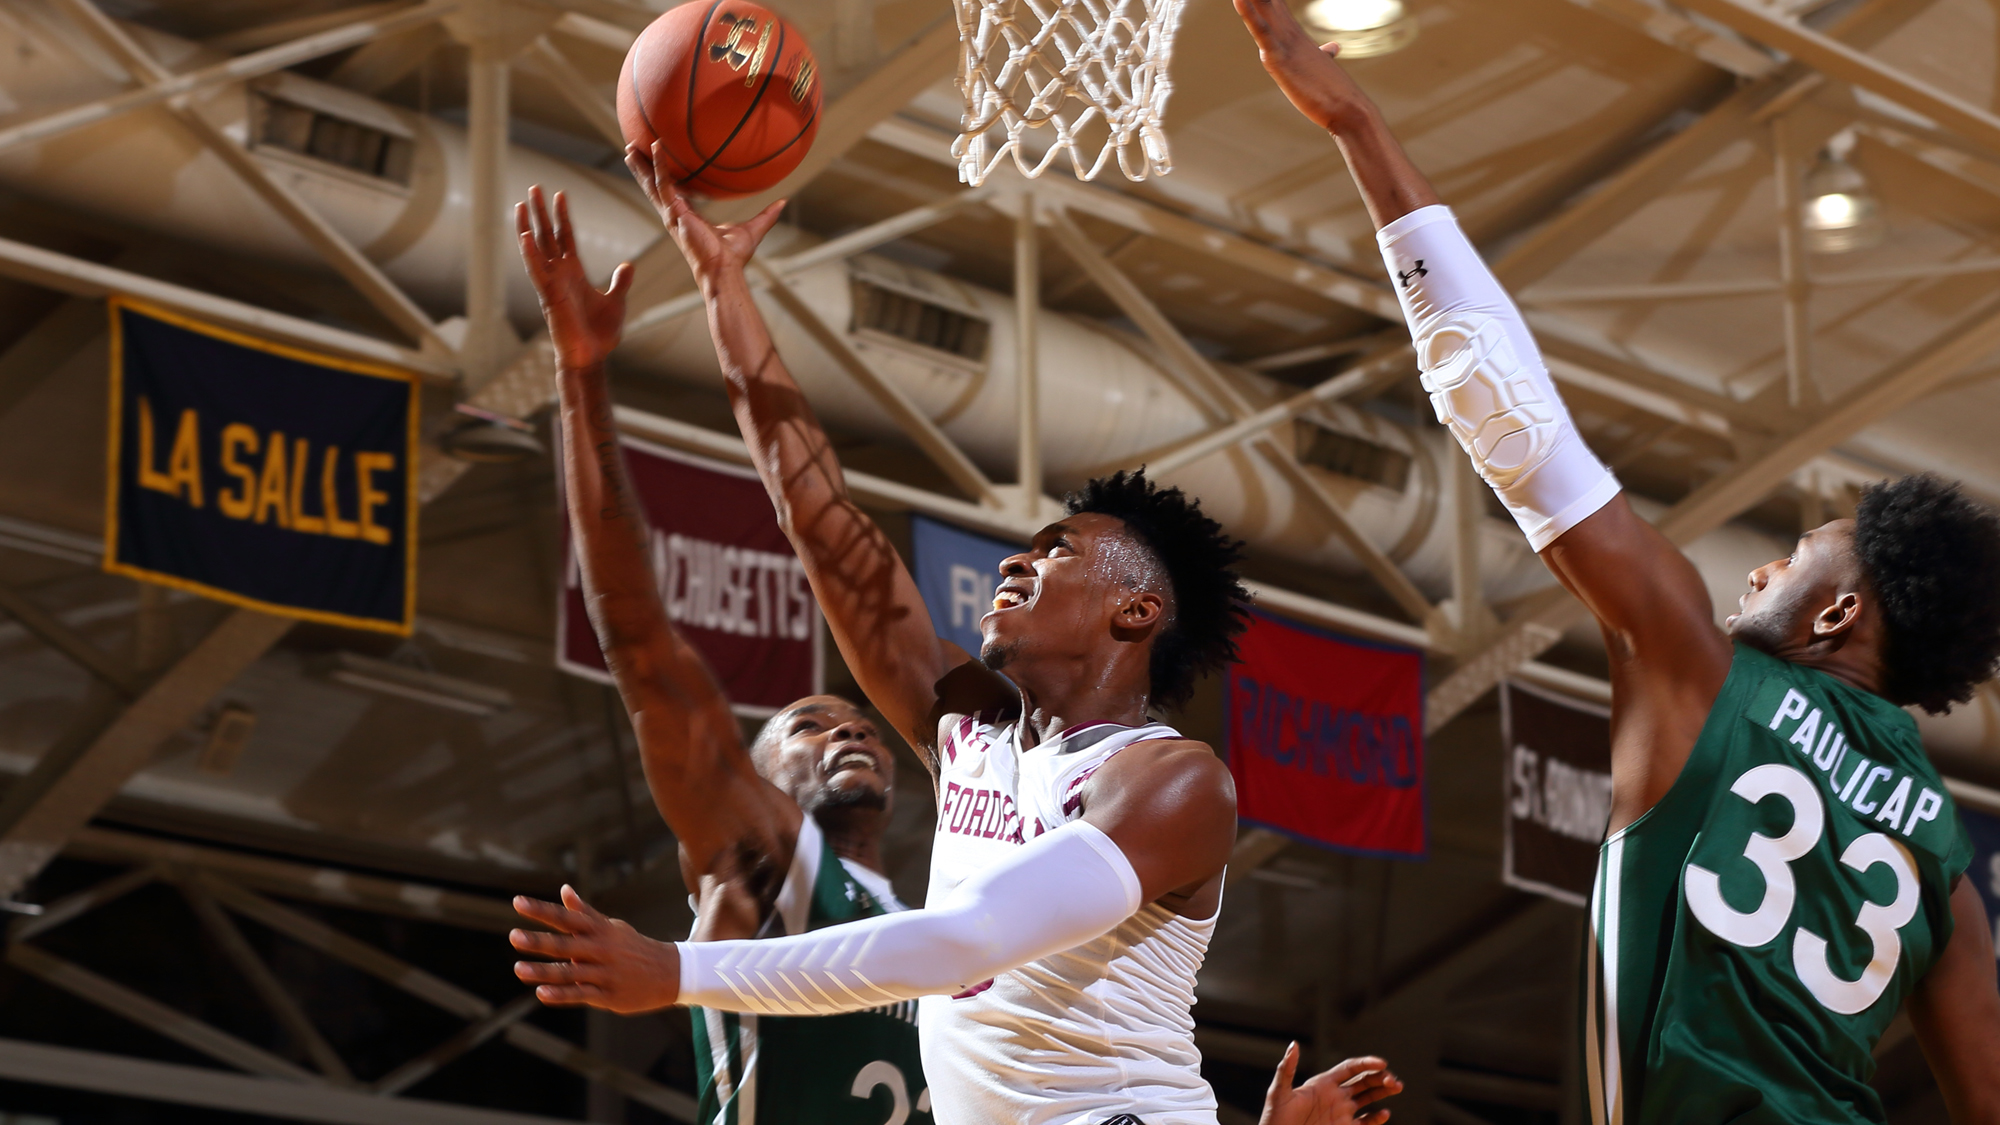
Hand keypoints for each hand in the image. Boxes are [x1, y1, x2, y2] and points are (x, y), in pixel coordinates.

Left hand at [511, 885, 681, 1012]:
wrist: (669, 972)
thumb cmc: (632, 947)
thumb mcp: (611, 927)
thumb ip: (584, 912)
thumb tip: (564, 890)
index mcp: (599, 930)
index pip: (566, 917)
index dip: (542, 910)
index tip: (517, 902)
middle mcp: (600, 949)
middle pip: (566, 944)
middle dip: (539, 941)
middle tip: (513, 936)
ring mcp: (604, 973)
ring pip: (570, 972)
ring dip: (543, 971)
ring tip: (518, 969)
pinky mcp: (608, 995)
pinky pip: (582, 995)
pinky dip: (562, 994)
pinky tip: (542, 993)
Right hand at [517, 186, 633, 370]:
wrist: (591, 357)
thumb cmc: (599, 334)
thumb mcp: (616, 301)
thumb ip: (620, 282)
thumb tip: (628, 265)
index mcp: (574, 273)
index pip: (565, 237)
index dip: (562, 216)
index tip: (560, 194)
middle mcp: (559, 274)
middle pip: (547, 236)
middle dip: (541, 212)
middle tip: (534, 187)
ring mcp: (551, 283)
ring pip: (536, 249)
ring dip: (528, 226)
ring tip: (521, 203)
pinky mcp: (548, 296)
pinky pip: (536, 271)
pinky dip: (530, 254)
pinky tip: (524, 236)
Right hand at [624, 141, 784, 285]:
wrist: (724, 270)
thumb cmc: (734, 256)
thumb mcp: (753, 229)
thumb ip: (766, 215)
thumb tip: (783, 203)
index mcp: (687, 217)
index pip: (670, 192)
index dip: (662, 178)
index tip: (656, 165)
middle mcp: (675, 215)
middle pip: (653, 187)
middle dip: (641, 169)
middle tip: (631, 150)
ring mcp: (672, 214)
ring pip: (652, 184)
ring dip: (641, 165)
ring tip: (630, 147)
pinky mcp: (674, 213)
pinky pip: (664, 184)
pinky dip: (659, 165)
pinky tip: (656, 147)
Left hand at [1232, 0, 1373, 133]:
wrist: (1347, 109)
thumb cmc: (1332, 90)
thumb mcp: (1322, 67)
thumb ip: (1323, 55)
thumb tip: (1332, 49)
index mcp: (1293, 34)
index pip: (1274, 2)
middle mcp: (1287, 33)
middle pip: (1266, 0)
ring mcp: (1283, 44)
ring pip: (1260, 9)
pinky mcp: (1278, 59)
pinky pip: (1261, 32)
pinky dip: (1249, 15)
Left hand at [1260, 1043, 1401, 1124]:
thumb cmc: (1275, 1118)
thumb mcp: (1279, 1092)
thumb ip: (1286, 1069)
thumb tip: (1292, 1044)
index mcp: (1323, 1083)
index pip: (1350, 1068)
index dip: (1366, 1063)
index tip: (1382, 1064)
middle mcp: (1336, 1095)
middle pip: (1364, 1081)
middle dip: (1380, 1078)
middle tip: (1394, 1081)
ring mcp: (1342, 1112)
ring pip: (1369, 1098)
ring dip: (1384, 1092)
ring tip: (1397, 1087)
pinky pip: (1365, 1122)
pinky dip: (1376, 1118)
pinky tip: (1385, 1113)